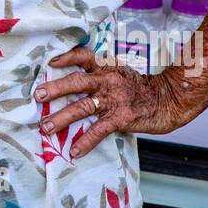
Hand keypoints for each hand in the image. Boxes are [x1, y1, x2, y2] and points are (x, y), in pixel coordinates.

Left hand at [34, 47, 189, 158]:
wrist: (169, 99)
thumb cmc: (141, 88)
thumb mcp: (120, 73)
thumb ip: (99, 75)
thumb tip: (74, 80)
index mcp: (106, 67)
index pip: (83, 56)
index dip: (66, 56)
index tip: (50, 61)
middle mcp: (107, 80)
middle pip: (76, 82)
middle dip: (55, 89)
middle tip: (37, 95)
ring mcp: (114, 99)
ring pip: (82, 107)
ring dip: (61, 118)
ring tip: (46, 127)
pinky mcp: (121, 117)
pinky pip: (99, 130)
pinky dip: (86, 142)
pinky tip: (74, 151)